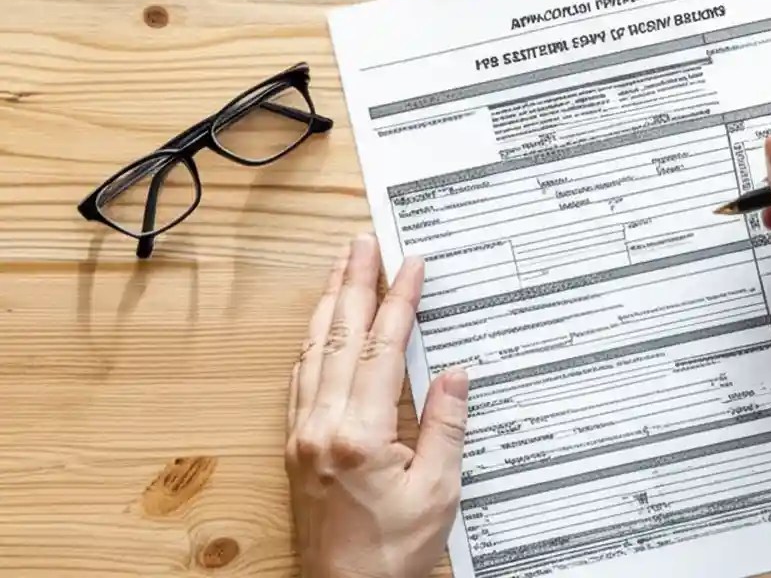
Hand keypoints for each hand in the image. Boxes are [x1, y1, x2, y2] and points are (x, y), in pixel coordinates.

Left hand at [286, 233, 469, 577]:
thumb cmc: (391, 555)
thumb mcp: (437, 495)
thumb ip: (446, 429)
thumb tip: (455, 375)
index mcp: (360, 436)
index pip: (382, 349)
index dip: (399, 301)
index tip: (410, 265)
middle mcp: (321, 428)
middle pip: (339, 337)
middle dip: (355, 283)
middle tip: (363, 243)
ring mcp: (302, 436)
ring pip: (313, 352)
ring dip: (330, 305)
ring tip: (341, 268)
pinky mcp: (295, 448)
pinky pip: (300, 381)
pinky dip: (311, 345)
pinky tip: (318, 329)